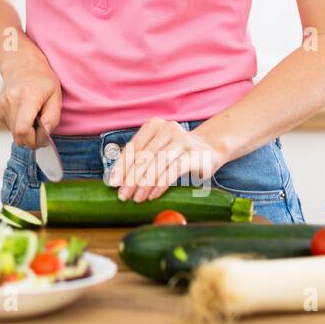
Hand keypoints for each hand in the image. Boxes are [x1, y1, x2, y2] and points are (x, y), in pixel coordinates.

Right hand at [0, 58, 61, 148]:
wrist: (21, 66)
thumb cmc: (42, 80)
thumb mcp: (56, 95)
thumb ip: (53, 116)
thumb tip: (45, 133)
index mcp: (28, 96)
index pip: (23, 129)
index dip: (34, 140)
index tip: (44, 136)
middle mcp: (11, 101)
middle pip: (18, 136)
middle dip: (32, 140)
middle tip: (42, 131)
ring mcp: (2, 106)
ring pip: (14, 134)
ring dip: (26, 132)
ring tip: (34, 117)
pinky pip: (10, 128)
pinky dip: (19, 126)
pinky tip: (24, 113)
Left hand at [106, 118, 228, 201]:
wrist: (212, 148)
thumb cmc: (178, 152)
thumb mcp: (159, 149)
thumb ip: (141, 158)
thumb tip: (117, 179)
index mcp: (154, 125)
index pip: (133, 147)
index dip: (121, 166)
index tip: (112, 183)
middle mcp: (168, 129)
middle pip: (144, 156)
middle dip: (130, 178)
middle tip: (122, 195)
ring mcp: (182, 140)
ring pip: (157, 162)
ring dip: (144, 183)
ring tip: (136, 198)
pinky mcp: (194, 154)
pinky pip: (173, 169)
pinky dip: (161, 184)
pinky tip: (153, 195)